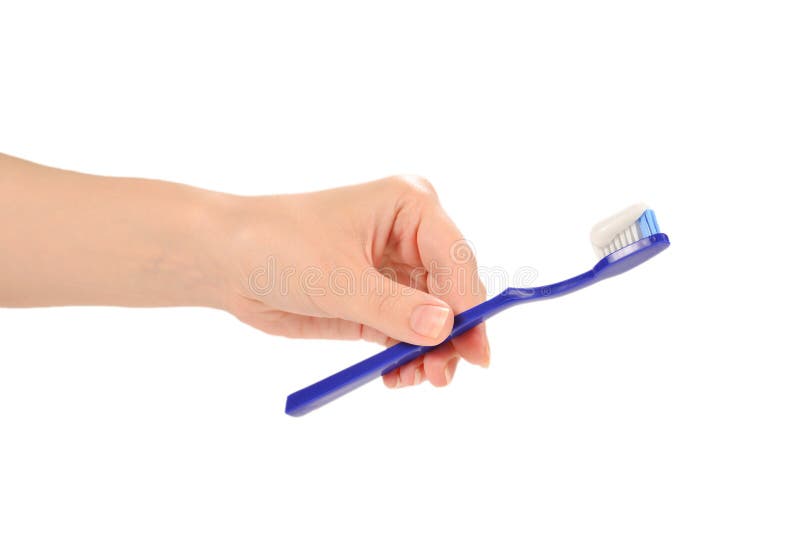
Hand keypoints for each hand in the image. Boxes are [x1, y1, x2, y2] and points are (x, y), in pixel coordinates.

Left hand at [224, 176, 489, 387]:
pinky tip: (398, 375)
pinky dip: (409, 357)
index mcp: (410, 207)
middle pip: (452, 292)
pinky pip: (408, 334)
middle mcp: (412, 236)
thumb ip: (394, 307)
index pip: (455, 258)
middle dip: (451, 335)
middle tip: (442, 375)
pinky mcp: (379, 302)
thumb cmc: (278, 245)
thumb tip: (445, 328)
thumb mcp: (338, 278)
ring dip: (431, 352)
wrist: (228, 261)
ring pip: (435, 319)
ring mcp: (397, 271)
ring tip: (414, 379)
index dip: (468, 304)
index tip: (472, 348)